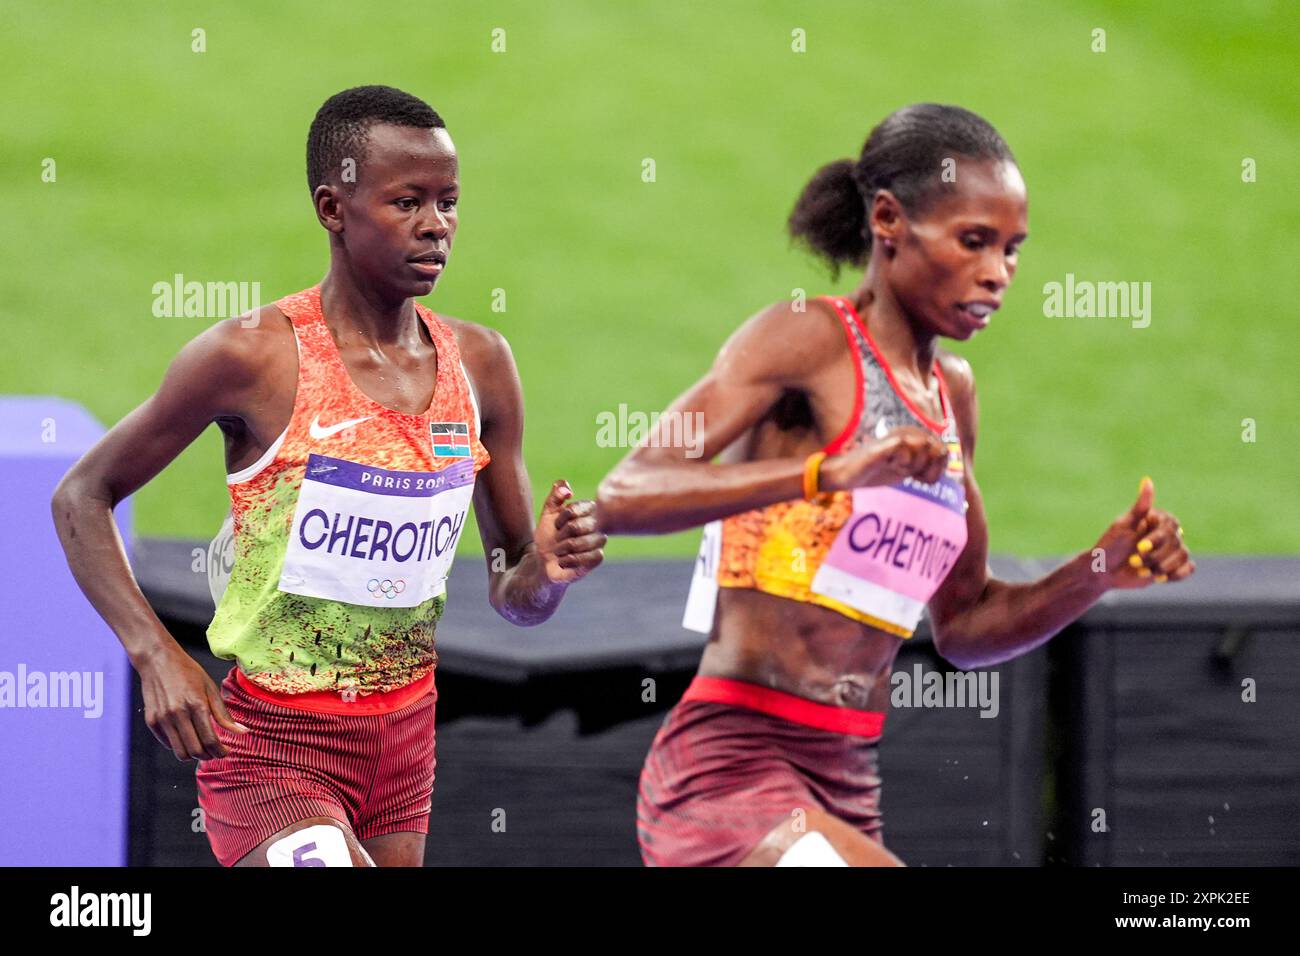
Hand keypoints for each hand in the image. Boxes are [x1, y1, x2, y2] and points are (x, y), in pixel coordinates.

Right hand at [135, 639, 246, 760]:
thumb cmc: (188, 672)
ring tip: (202, 747)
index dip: (220, 751)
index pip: (210, 740)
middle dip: (208, 756)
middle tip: (215, 751)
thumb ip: (224, 714)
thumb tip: (242, 732)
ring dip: (193, 755)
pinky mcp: (151, 721)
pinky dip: (179, 745)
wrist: (157, 660)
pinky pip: (168, 744)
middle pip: (195, 751)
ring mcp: (162, 718)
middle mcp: (178, 714)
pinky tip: (187, 735)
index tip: (226, 752)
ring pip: (180, 752)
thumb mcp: (210, 688)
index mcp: (196, 704)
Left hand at [534, 479, 606, 584]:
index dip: (564, 516)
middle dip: (561, 536)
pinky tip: (564, 562)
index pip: (581, 507)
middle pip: (578, 526)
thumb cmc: (547, 536)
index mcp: (586, 510)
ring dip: (564, 549)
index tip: (556, 524)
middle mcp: (596, 524)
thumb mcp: (547, 514)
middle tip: (556, 540)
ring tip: (559, 552)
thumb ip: (555, 496)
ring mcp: (597, 541)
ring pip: (584, 542)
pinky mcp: (597, 557)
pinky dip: (571, 560)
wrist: (542, 561)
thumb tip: (568, 488)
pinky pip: (591, 556)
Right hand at [822, 426, 948, 491]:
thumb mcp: (907, 469)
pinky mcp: (884, 444)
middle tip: (907, 473)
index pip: (944, 451)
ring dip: (913, 465)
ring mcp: (895, 436)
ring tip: (895, 467)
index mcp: (914, 436)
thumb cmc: (875, 471)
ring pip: (924, 447)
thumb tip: (944, 452)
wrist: (845, 474)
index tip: (918, 477)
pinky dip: (901, 461)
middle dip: (927, 468)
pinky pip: (904, 446)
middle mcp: (907, 432)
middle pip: (938, 450)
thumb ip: (927, 463)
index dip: (936, 469)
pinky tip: (890, 465)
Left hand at [1093, 476, 1194, 589]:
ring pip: (1184, 555)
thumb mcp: (1123, 524)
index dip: (1157, 539)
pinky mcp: (1172, 566)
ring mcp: (1170, 550)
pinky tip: (1160, 578)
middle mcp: (1166, 533)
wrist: (1103, 571)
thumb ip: (1140, 506)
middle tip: (1134, 561)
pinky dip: (1176, 574)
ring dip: (1163, 566)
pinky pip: (1188, 568)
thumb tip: (1147, 480)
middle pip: (1177, 542)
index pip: (1170, 526)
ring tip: (1142, 571)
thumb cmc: (1110, 545)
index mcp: (1156, 519)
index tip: (1140, 547)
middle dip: (1155, 556)